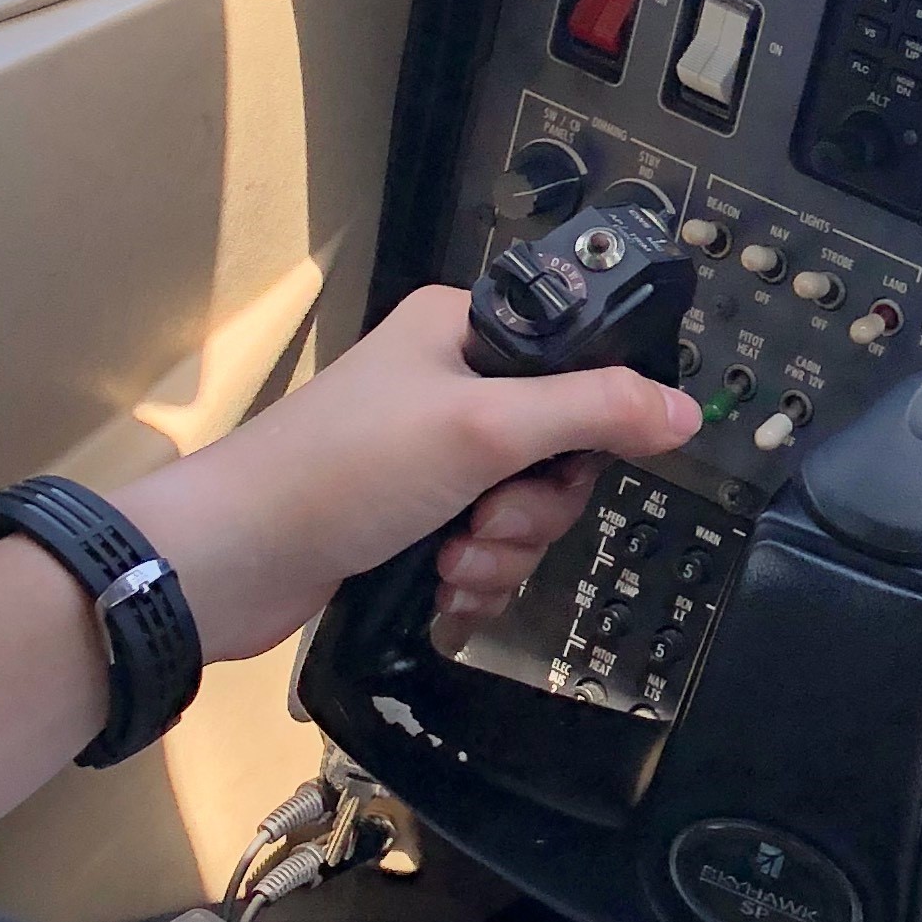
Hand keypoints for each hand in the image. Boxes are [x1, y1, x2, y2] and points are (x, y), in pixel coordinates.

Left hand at [125, 284, 702, 664]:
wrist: (233, 560)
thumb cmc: (350, 469)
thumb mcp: (483, 427)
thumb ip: (594, 412)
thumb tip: (687, 411)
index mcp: (465, 330)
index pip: (578, 362)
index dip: (592, 423)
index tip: (576, 463)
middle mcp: (450, 383)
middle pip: (559, 449)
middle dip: (535, 506)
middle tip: (488, 522)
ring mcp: (430, 456)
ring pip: (526, 509)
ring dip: (503, 551)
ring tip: (452, 563)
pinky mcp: (411, 520)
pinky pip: (486, 549)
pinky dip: (474, 578)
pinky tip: (441, 590)